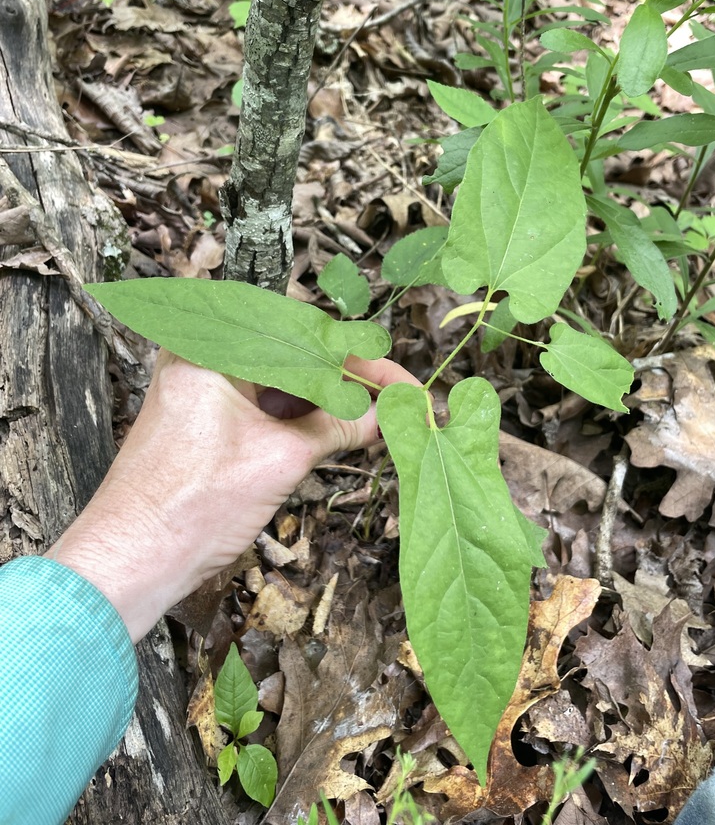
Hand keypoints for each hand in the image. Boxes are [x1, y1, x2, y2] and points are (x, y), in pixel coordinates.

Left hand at [46, 351, 419, 641]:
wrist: (129, 564)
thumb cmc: (185, 510)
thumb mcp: (279, 459)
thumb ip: (337, 425)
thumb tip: (383, 414)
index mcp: (212, 349)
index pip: (305, 335)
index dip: (361, 361)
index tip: (400, 384)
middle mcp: (202, 356)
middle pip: (294, 351)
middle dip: (348, 377)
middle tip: (396, 399)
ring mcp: (201, 387)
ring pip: (280, 378)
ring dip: (326, 396)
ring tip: (373, 416)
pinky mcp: (204, 418)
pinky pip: (261, 401)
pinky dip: (299, 414)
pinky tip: (335, 428)